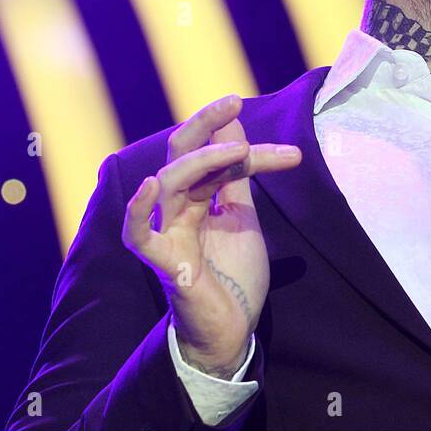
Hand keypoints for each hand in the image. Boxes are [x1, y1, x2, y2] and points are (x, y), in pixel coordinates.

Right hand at [122, 94, 301, 375]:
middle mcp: (179, 209)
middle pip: (181, 153)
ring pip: (169, 183)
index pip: (217, 157)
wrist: (232, 329)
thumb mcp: (242, 216)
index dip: (249, 149)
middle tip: (233, 101)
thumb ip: (236, 177)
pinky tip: (150, 185)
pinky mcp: (165, 263)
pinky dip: (139, 210)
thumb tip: (233, 129)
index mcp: (199, 197)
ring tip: (237, 151)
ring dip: (201, 160)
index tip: (291, 154)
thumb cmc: (232, 274)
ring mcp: (170, 233)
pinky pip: (139, 235)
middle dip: (204, 124)